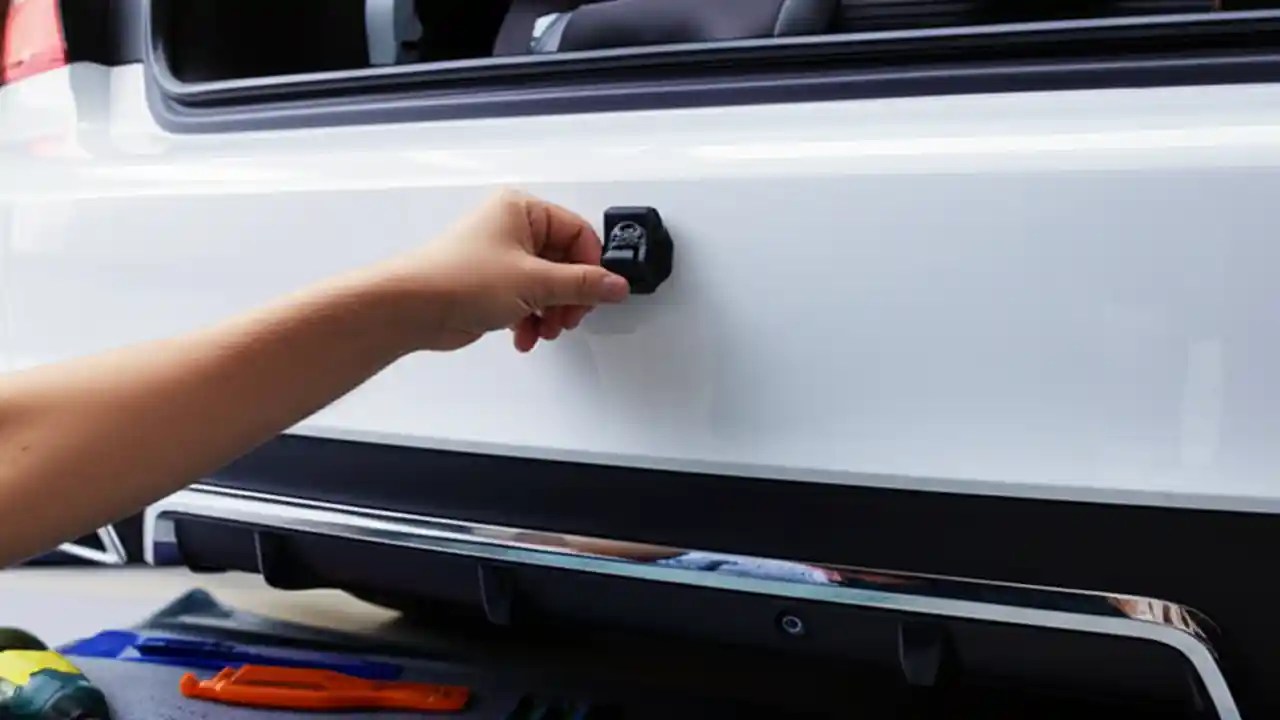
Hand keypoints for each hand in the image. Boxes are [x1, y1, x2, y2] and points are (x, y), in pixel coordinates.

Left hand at [374, 190, 629, 352]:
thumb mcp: (535, 282)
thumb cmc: (458, 279)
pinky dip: (531, 320)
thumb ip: (582, 285)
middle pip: (564, 262)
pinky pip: (527, 300)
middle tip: (569, 317)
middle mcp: (512, 228)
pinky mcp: (492, 284)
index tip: (598, 293)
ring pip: (547, 285)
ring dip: (551, 313)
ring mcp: (502, 257)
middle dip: (568, 296)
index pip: (578, 232)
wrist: (412, 309)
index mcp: (522, 210)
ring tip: (545, 329)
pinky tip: (525, 336)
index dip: (592, 266)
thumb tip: (617, 285)